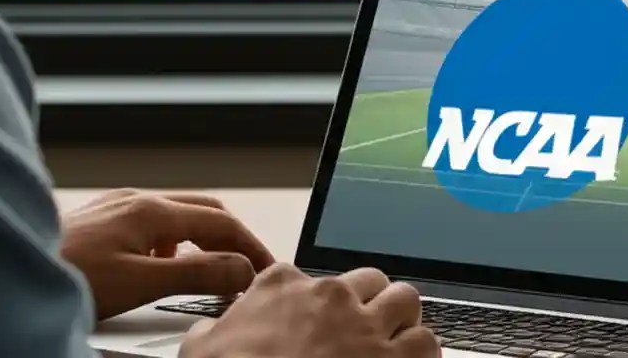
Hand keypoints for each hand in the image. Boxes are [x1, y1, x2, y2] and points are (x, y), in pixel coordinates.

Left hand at [60, 189, 274, 319]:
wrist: (5, 271)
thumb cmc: (66, 276)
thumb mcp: (139, 284)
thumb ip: (195, 275)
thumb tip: (240, 269)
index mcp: (152, 211)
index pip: (221, 223)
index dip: (251, 247)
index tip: (268, 270)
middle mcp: (136, 200)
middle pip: (204, 211)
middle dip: (233, 238)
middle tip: (249, 268)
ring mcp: (116, 206)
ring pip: (177, 215)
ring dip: (203, 239)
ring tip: (213, 271)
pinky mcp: (100, 219)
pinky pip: (151, 223)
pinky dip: (174, 242)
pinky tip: (162, 266)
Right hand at [178, 264, 440, 357]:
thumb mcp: (201, 349)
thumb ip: (213, 331)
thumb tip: (210, 333)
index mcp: (282, 285)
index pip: (310, 278)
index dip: (317, 304)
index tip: (315, 325)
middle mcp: (328, 295)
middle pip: (371, 281)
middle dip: (371, 304)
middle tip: (364, 332)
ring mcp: (363, 324)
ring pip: (405, 301)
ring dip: (401, 324)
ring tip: (393, 347)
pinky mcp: (392, 356)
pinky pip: (427, 342)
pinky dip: (421, 355)